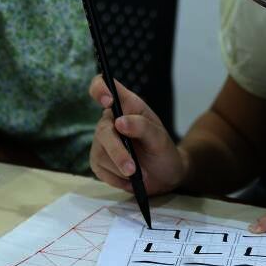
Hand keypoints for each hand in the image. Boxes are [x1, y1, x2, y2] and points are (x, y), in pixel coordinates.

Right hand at [88, 75, 186, 194]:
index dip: (100, 89)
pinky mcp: (99, 161)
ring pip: (100, 153)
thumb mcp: (160, 139)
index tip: (108, 101)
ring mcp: (102, 142)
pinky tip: (130, 180)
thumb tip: (120, 122)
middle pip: (102, 130)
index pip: (103, 86)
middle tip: (132, 169)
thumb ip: (143, 127)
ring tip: (139, 175)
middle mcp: (110, 121)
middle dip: (118, 152)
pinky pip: (100, 170)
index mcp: (127, 106)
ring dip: (120, 168)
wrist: (166, 176)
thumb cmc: (164, 151)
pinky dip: (116, 179)